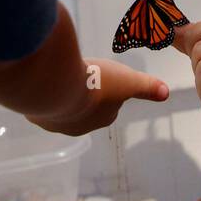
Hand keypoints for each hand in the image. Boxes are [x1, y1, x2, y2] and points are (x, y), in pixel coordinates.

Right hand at [27, 58, 167, 135]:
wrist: (55, 85)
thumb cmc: (95, 83)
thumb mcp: (127, 81)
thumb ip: (146, 86)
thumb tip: (166, 93)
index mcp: (100, 118)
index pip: (107, 106)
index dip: (104, 90)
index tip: (100, 76)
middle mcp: (77, 127)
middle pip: (83, 108)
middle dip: (82, 93)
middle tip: (80, 72)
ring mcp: (54, 122)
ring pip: (60, 105)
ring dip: (61, 93)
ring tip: (61, 73)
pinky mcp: (35, 115)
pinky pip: (41, 102)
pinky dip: (43, 92)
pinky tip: (44, 79)